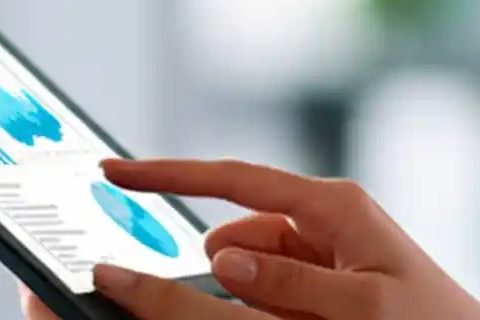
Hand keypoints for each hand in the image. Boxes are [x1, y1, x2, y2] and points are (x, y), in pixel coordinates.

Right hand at [20, 158, 479, 319]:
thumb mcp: (364, 307)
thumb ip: (291, 283)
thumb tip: (225, 258)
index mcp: (332, 208)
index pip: (234, 179)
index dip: (170, 175)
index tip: (115, 174)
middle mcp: (322, 224)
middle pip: (234, 240)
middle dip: (217, 273)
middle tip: (240, 300)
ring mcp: (320, 257)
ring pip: (246, 274)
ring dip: (248, 300)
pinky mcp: (320, 287)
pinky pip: (267, 294)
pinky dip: (263, 310)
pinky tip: (294, 319)